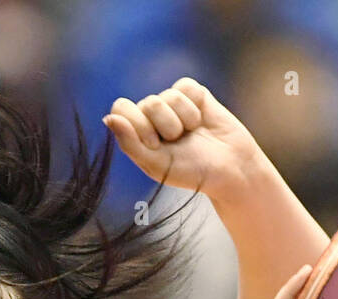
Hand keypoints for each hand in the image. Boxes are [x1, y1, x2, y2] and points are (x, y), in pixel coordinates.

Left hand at [102, 78, 265, 201]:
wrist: (229, 168)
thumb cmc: (189, 171)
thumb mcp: (154, 163)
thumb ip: (129, 142)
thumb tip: (108, 117)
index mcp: (136, 133)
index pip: (121, 109)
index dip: (138, 124)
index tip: (155, 144)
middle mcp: (151, 116)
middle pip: (147, 103)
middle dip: (165, 125)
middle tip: (177, 142)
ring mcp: (172, 103)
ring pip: (168, 96)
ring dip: (182, 119)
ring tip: (191, 134)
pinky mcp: (194, 93)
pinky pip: (185, 87)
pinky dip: (194, 108)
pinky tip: (201, 121)